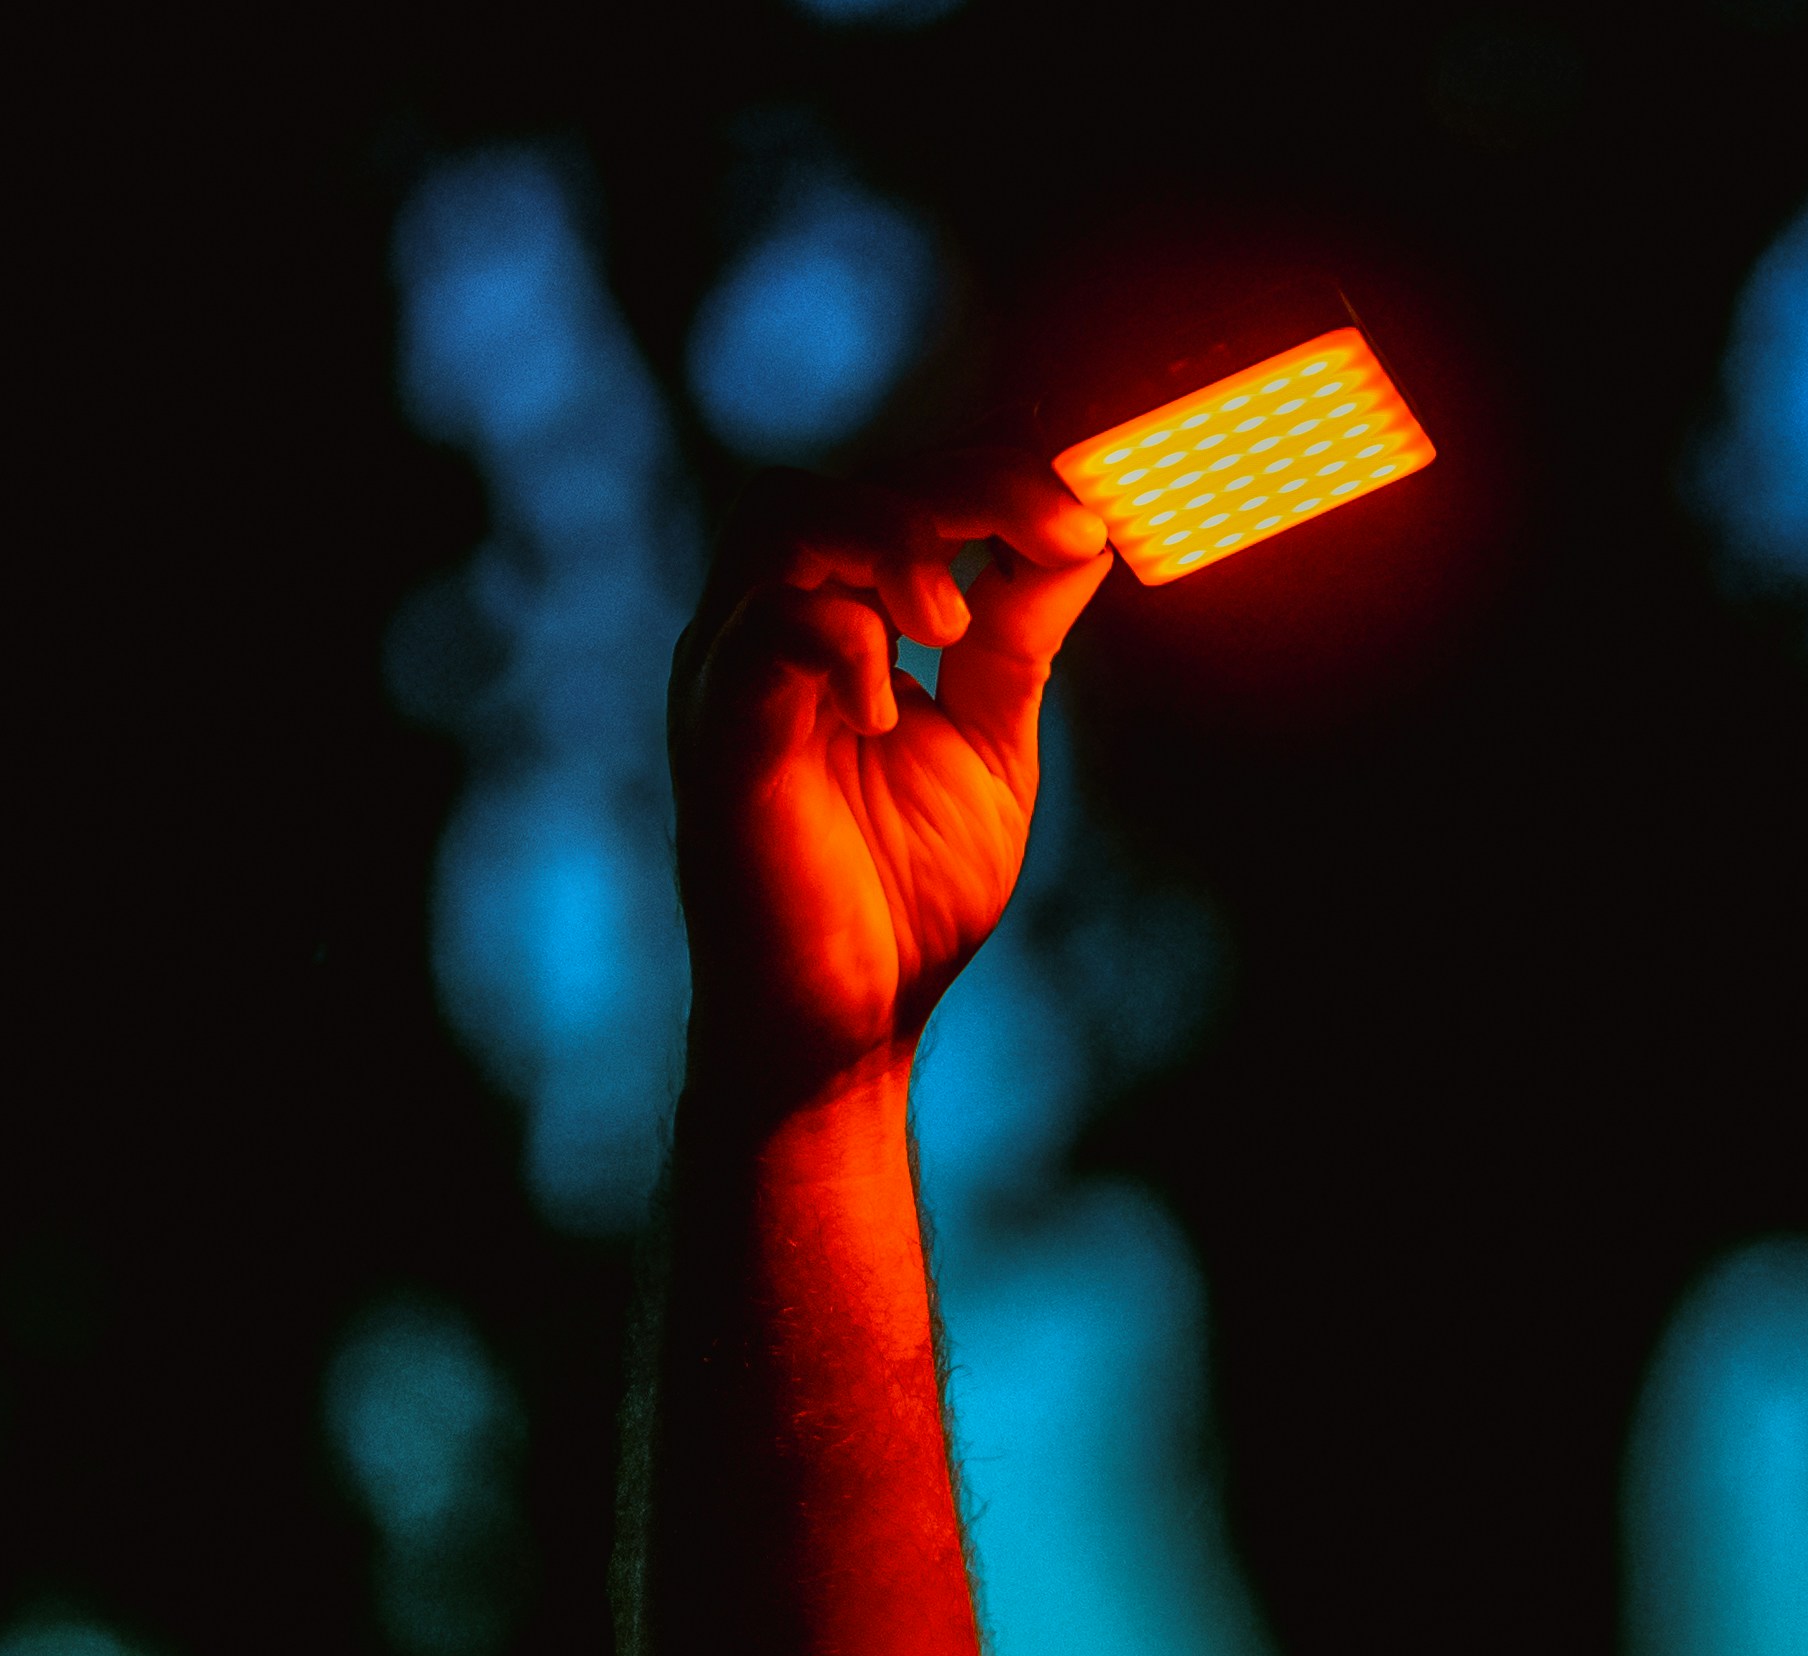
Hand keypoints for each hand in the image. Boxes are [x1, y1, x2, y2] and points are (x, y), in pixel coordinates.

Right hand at [670, 464, 1115, 1104]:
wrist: (848, 1026)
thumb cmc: (905, 893)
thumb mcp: (988, 742)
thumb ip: (1016, 639)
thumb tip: (1077, 535)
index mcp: (833, 623)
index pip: (896, 492)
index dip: (991, 478)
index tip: (1088, 514)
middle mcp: (769, 629)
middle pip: (838, 485)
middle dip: (956, 490)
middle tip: (1052, 532)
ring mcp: (734, 677)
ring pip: (783, 525)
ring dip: (888, 541)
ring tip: (952, 617)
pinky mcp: (719, 740)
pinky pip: (758, 638)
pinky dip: (837, 643)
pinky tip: (888, 709)